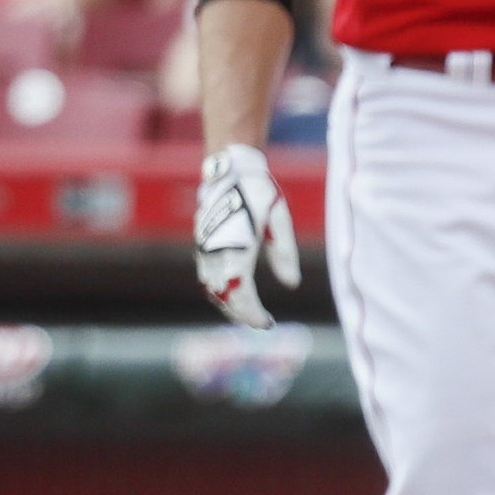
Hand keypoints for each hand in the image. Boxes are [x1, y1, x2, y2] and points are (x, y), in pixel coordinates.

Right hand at [195, 144, 299, 328]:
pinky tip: (236, 294)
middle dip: (241, 313)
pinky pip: (206, 276)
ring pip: (211, 288)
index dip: (251, 313)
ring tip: (251, 313)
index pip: (240, 293)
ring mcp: (204, 248)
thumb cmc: (258, 194)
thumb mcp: (280, 220)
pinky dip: (220, 290)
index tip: (266, 324)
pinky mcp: (201, 244)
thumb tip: (292, 284)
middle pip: (223, 295)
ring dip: (229, 304)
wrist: (229, 171)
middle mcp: (215, 252)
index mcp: (236, 248)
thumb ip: (285, 253)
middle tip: (262, 322)